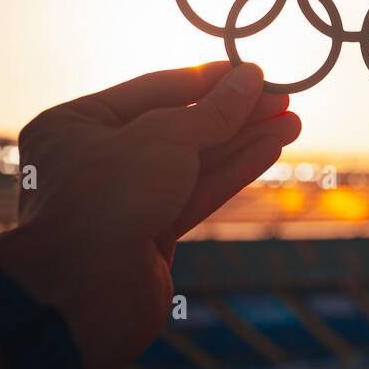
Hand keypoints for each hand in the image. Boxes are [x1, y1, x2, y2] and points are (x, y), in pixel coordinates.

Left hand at [0, 62, 299, 368]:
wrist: (84, 295)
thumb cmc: (108, 199)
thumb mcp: (165, 137)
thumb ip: (214, 110)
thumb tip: (250, 78)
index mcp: (75, 124)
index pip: (154, 89)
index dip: (209, 80)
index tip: (254, 72)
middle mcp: (96, 159)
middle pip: (179, 126)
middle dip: (234, 113)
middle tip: (284, 99)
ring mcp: (125, 200)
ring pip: (194, 162)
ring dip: (244, 140)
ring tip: (293, 121)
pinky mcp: (151, 236)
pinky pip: (198, 193)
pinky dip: (235, 171)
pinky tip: (271, 148)